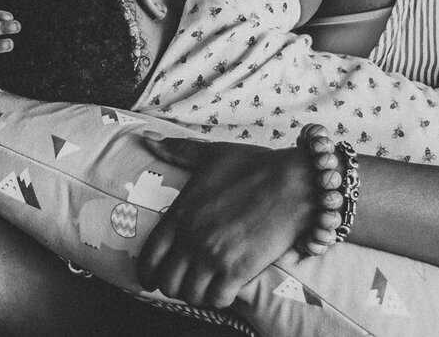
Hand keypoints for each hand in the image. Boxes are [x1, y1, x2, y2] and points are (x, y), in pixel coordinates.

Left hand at [137, 135, 314, 309]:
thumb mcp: (211, 155)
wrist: (293, 184)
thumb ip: (178, 151)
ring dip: (194, 293)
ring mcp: (214, 256)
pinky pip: (216, 300)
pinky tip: (222, 288)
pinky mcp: (238, 271)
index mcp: (181, 211)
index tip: (149, 278)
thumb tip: (148, 140)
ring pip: (190, 294)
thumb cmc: (252, 167)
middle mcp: (192, 236)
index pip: (149, 255)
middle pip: (167, 281)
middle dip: (170, 284)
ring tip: (202, 285)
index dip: (146, 272)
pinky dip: (217, 298)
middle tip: (181, 280)